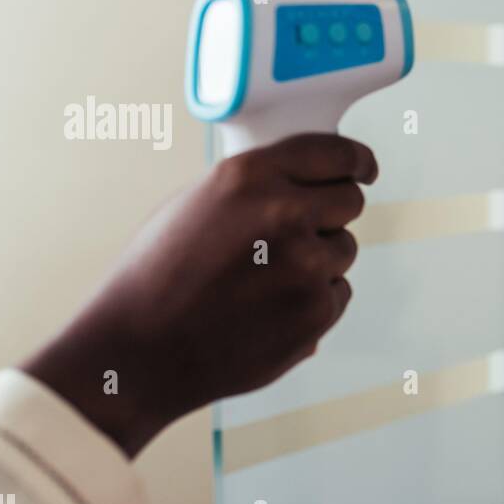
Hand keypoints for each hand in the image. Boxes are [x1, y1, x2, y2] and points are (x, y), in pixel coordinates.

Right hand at [20, 133, 377, 456]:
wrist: (139, 349)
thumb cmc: (156, 276)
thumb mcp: (195, 202)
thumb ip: (254, 188)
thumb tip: (303, 185)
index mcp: (251, 176)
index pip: (335, 153)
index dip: (356, 161)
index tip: (364, 168)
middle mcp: (284, 214)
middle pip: (350, 201)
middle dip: (332, 214)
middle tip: (302, 232)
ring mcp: (306, 265)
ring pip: (344, 250)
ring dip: (319, 260)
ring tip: (264, 280)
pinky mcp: (317, 311)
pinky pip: (337, 293)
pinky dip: (314, 300)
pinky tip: (269, 310)